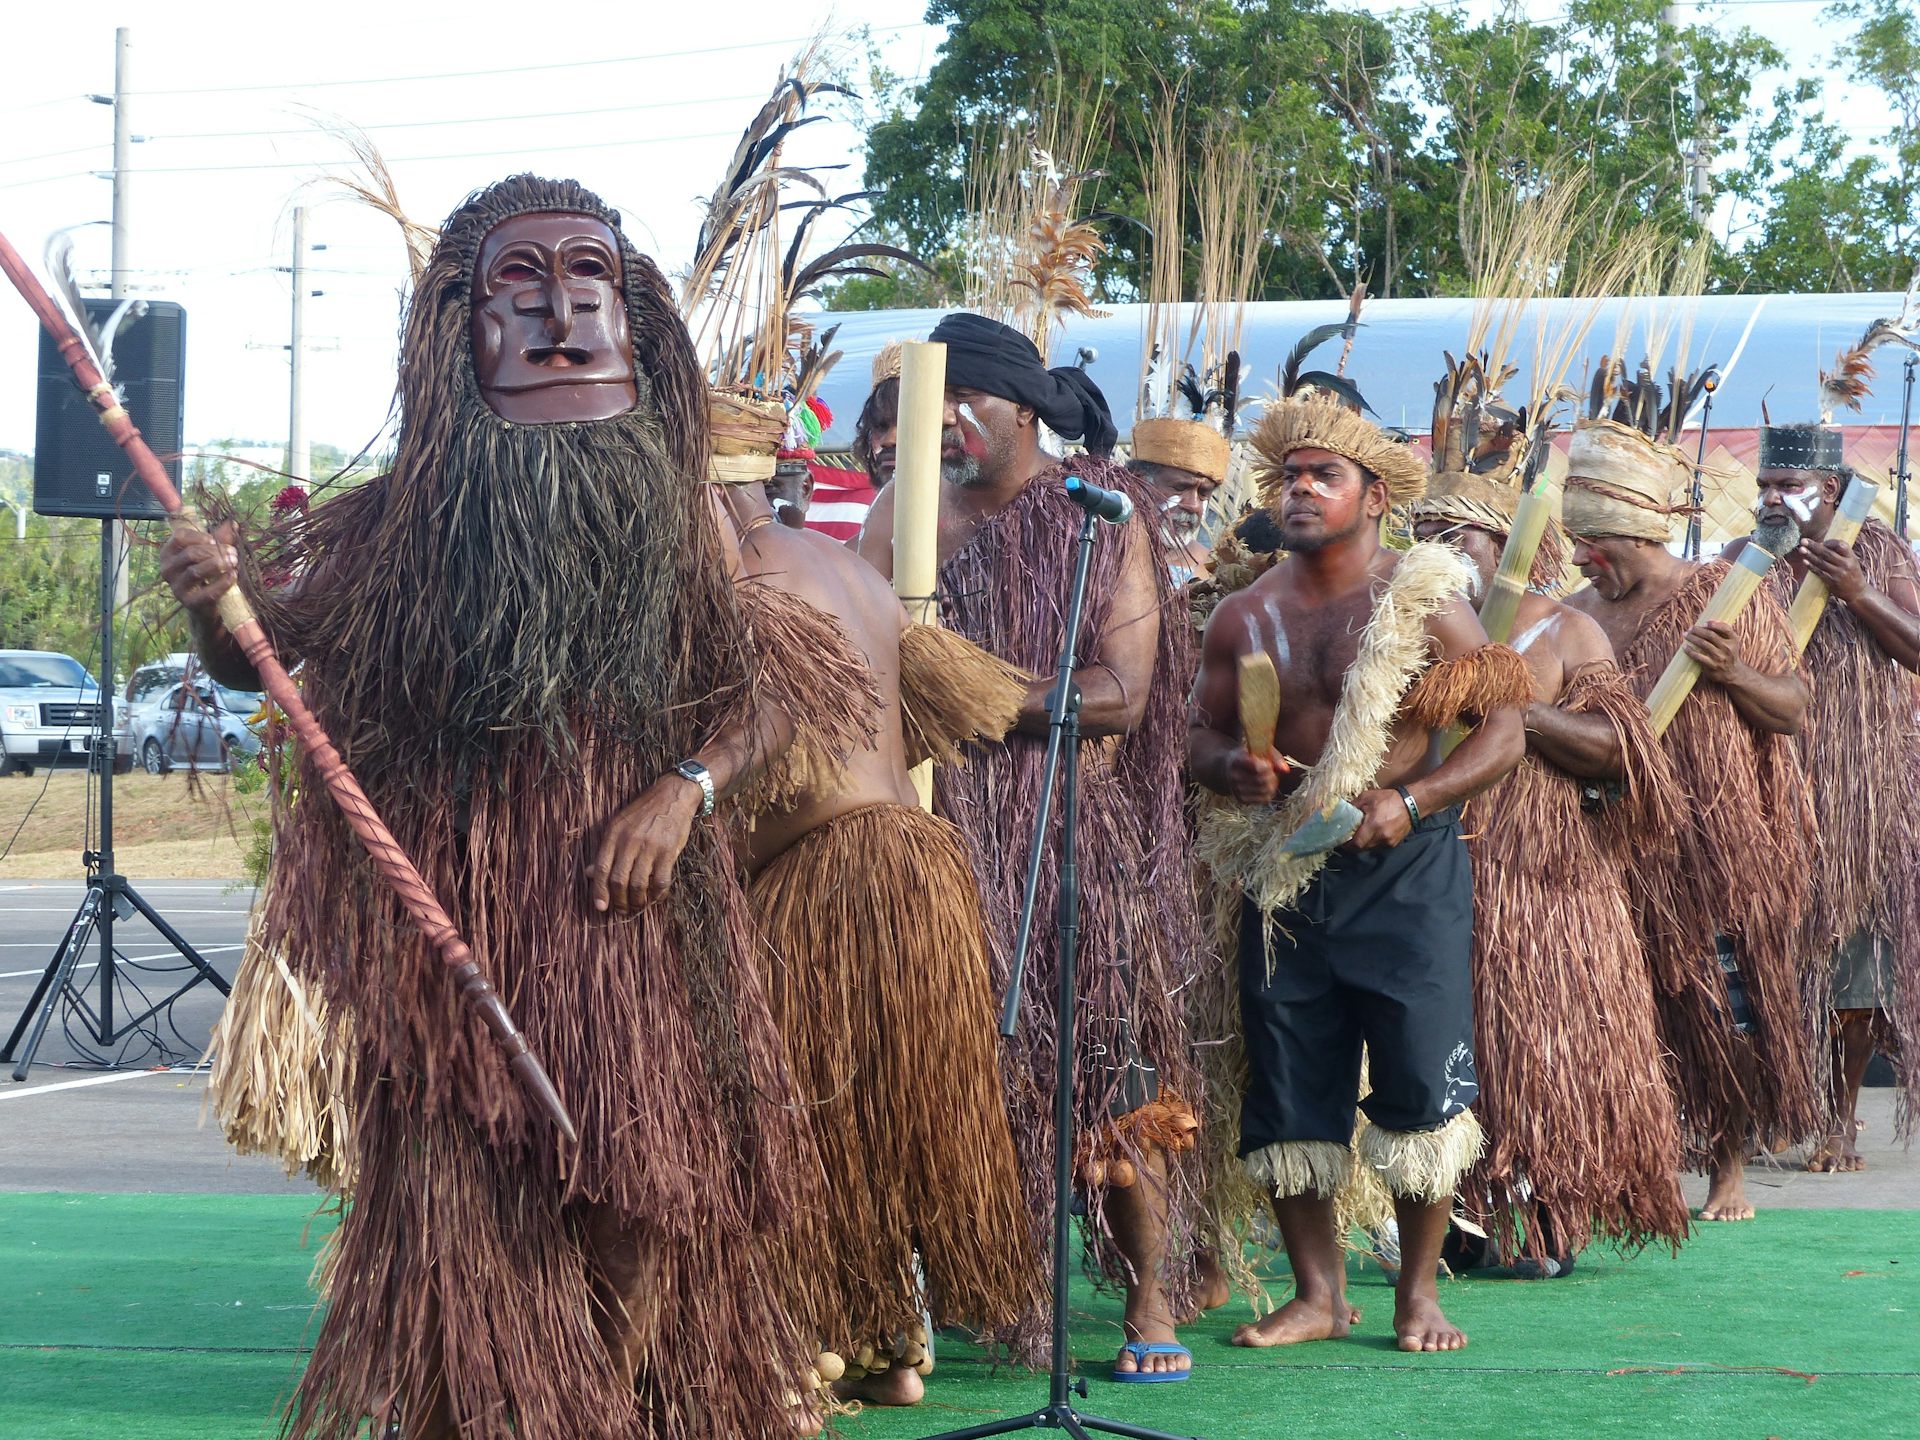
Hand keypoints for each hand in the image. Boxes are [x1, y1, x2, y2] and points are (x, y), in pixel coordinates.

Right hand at [159, 520, 239, 614]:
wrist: (206, 605)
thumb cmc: (206, 573)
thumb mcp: (210, 553)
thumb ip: (220, 538)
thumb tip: (233, 523)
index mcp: (168, 553)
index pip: (179, 537)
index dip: (198, 536)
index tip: (214, 540)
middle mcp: (168, 570)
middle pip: (190, 554)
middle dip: (214, 551)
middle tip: (233, 552)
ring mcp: (177, 588)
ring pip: (196, 571)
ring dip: (218, 564)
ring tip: (234, 561)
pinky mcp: (189, 603)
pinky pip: (207, 592)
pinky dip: (222, 583)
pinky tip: (234, 575)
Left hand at [588, 775, 701, 913]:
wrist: (673, 795)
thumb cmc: (643, 812)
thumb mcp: (619, 825)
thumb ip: (605, 850)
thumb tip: (589, 873)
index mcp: (614, 834)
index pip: (602, 869)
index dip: (599, 891)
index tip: (601, 907)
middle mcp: (630, 841)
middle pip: (619, 880)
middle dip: (619, 901)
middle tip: (622, 911)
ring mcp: (650, 847)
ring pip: (639, 884)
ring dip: (637, 901)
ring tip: (638, 906)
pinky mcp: (669, 851)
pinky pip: (661, 881)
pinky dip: (658, 894)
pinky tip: (656, 897)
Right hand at [1223, 748, 1281, 805]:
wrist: (1229, 768)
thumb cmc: (1249, 757)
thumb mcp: (1259, 750)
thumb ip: (1274, 757)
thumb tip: (1286, 771)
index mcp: (1236, 761)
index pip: (1257, 768)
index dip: (1267, 766)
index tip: (1268, 763)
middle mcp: (1233, 777)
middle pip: (1262, 780)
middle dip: (1271, 776)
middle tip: (1271, 772)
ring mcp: (1236, 790)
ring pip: (1265, 790)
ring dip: (1272, 784)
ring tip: (1270, 778)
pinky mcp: (1242, 800)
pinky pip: (1264, 799)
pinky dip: (1270, 792)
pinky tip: (1266, 786)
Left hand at [1345, 786, 1412, 850]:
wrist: (1411, 804)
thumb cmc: (1388, 799)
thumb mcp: (1367, 797)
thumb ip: (1353, 806)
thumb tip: (1342, 812)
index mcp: (1374, 825)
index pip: (1356, 843)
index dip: (1347, 844)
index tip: (1341, 840)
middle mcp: (1381, 836)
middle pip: (1362, 848)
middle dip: (1353, 845)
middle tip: (1348, 838)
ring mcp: (1388, 841)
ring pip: (1370, 848)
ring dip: (1363, 844)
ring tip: (1360, 835)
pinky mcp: (1394, 843)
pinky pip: (1378, 846)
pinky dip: (1372, 842)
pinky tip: (1372, 834)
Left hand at [1682, 620, 1743, 685]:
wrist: (1732, 673)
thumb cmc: (1728, 653)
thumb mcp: (1731, 642)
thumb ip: (1723, 632)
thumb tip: (1707, 621)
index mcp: (1733, 640)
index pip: (1726, 629)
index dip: (1714, 624)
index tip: (1704, 623)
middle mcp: (1728, 648)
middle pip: (1711, 635)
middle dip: (1698, 630)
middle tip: (1690, 628)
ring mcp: (1720, 657)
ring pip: (1703, 644)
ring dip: (1692, 638)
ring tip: (1686, 635)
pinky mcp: (1712, 665)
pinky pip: (1698, 656)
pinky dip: (1690, 651)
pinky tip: (1685, 647)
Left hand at [1797, 538, 1866, 604]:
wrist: (1858, 592)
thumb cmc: (1852, 574)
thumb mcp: (1852, 561)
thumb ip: (1840, 553)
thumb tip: (1821, 545)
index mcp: (1851, 557)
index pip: (1841, 545)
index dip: (1830, 542)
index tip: (1821, 542)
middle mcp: (1845, 564)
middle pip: (1827, 553)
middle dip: (1814, 546)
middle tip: (1803, 541)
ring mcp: (1838, 573)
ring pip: (1821, 562)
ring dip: (1810, 555)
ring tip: (1801, 549)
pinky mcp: (1832, 582)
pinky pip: (1820, 572)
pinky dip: (1811, 566)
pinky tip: (1804, 561)